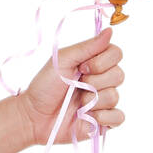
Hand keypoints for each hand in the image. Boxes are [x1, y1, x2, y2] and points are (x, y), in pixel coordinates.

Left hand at [17, 28, 124, 147]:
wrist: (34, 116)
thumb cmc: (45, 85)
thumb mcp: (63, 60)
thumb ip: (88, 46)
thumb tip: (109, 30)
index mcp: (94, 63)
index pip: (116, 54)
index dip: (102, 61)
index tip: (82, 67)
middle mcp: (102, 81)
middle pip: (119, 75)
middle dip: (95, 82)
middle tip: (77, 86)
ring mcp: (103, 102)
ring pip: (115, 96)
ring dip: (93, 100)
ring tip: (77, 104)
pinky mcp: (103, 121)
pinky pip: (118, 117)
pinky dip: (103, 117)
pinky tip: (87, 116)